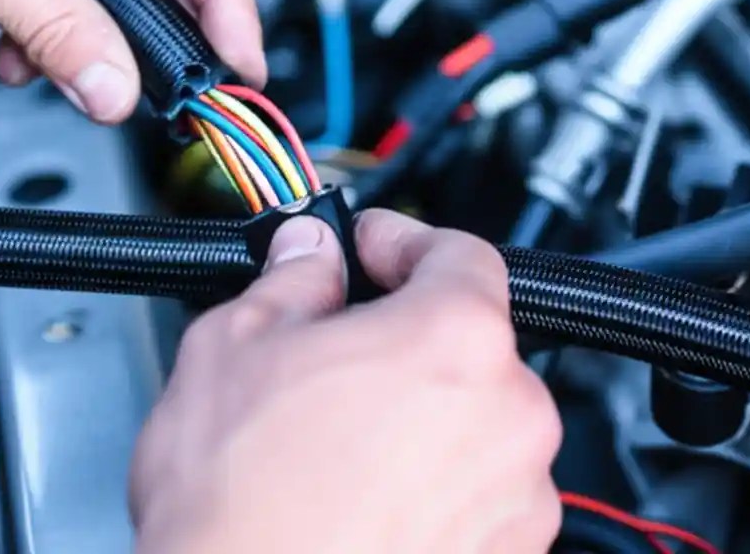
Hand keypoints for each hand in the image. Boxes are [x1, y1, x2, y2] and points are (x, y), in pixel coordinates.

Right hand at [130, 211, 561, 553]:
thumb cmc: (239, 507)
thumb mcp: (232, 349)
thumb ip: (291, 282)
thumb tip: (310, 254)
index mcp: (457, 339)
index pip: (459, 253)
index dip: (405, 242)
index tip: (371, 250)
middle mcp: (511, 417)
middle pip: (470, 345)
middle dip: (406, 340)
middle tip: (335, 354)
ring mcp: (517, 501)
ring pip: (474, 426)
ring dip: (421, 419)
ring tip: (337, 445)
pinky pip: (476, 498)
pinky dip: (432, 488)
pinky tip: (362, 499)